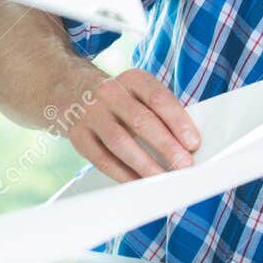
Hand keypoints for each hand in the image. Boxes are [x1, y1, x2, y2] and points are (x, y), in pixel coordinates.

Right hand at [63, 68, 200, 181]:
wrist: (69, 89)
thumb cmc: (116, 98)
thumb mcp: (137, 93)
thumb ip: (160, 113)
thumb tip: (186, 145)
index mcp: (132, 79)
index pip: (159, 99)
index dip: (178, 121)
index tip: (193, 142)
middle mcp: (109, 92)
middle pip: (141, 121)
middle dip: (166, 146)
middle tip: (183, 165)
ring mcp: (91, 113)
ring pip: (120, 142)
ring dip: (144, 164)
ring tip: (162, 178)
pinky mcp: (77, 135)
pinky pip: (102, 159)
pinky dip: (122, 174)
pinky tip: (136, 182)